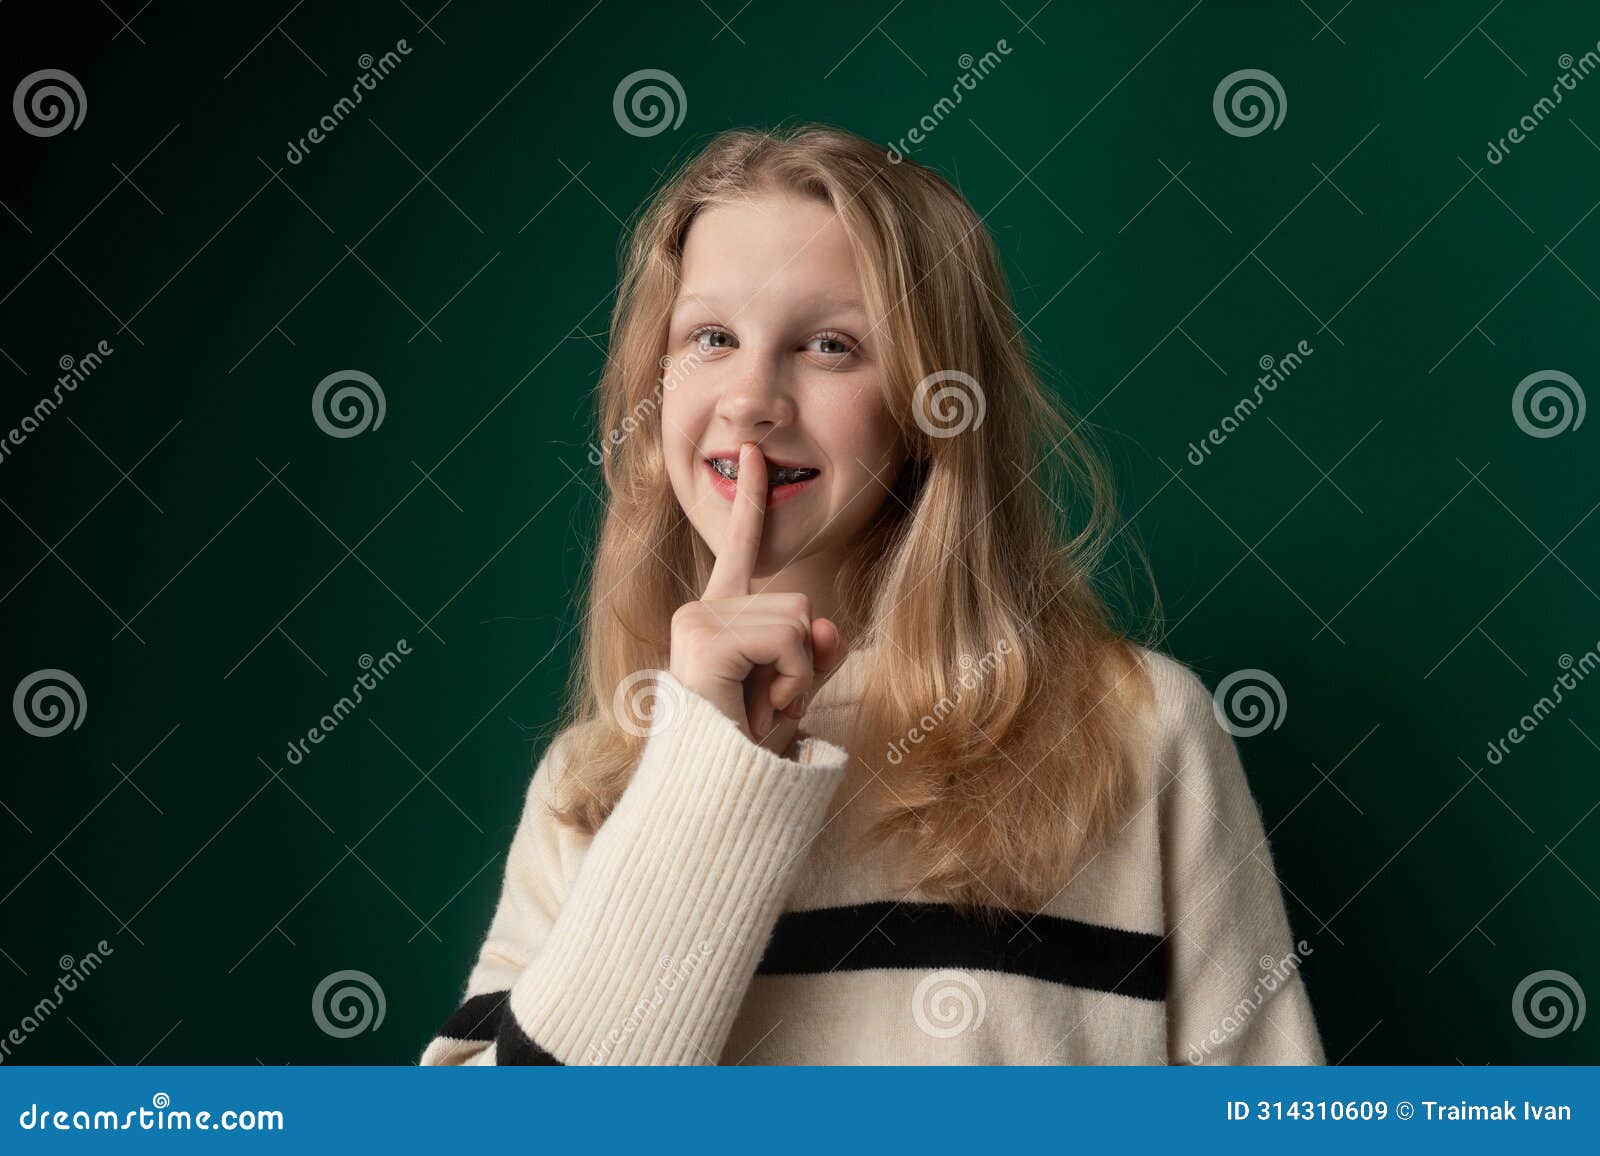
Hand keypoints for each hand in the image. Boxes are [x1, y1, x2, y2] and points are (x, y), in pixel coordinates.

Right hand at [668, 442, 845, 753]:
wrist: (713, 794)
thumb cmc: (748, 750)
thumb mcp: (794, 693)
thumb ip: (816, 654)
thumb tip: (829, 626)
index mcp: (717, 615)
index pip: (742, 551)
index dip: (752, 503)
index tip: (756, 455)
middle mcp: (700, 609)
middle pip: (799, 602)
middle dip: (803, 660)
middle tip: (766, 703)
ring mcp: (698, 621)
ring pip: (800, 620)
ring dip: (799, 675)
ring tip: (760, 708)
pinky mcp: (707, 639)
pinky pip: (790, 640)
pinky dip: (793, 679)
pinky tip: (757, 707)